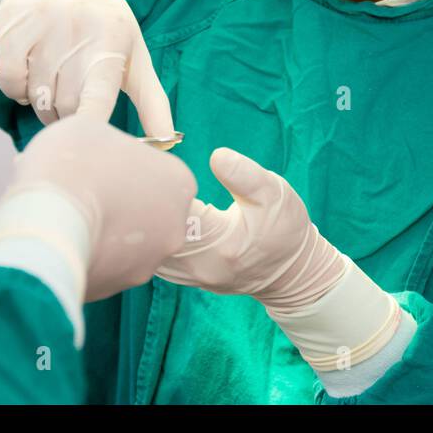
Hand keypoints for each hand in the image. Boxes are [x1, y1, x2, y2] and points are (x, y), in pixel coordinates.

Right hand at [0, 0, 172, 132]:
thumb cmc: (103, 25)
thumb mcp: (132, 54)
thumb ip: (152, 100)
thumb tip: (168, 142)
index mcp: (112, 43)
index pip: (98, 94)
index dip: (90, 123)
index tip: (85, 142)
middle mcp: (79, 31)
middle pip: (64, 104)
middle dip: (65, 118)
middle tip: (68, 109)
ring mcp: (43, 25)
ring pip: (35, 95)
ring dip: (40, 103)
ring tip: (50, 85)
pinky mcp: (13, 23)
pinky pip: (8, 79)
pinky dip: (14, 89)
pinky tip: (27, 76)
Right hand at [7, 114, 196, 300]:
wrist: (44, 222)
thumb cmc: (72, 165)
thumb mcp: (91, 129)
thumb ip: (111, 141)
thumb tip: (105, 152)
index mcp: (179, 181)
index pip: (158, 171)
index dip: (126, 167)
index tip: (100, 165)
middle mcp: (175, 226)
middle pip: (146, 209)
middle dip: (119, 202)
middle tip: (85, 191)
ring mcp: (149, 261)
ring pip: (126, 242)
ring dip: (103, 230)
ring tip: (67, 215)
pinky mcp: (119, 287)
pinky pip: (104, 266)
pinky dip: (88, 253)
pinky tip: (63, 239)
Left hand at [157, 147, 345, 310]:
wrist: (291, 271)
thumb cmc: (284, 228)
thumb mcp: (275, 194)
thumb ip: (246, 175)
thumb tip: (217, 156)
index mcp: (221, 245)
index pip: (174, 211)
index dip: (162, 185)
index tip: (157, 163)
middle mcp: (199, 267)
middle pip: (151, 234)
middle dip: (143, 202)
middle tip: (141, 172)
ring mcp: (189, 277)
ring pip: (146, 249)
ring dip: (142, 220)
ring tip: (141, 190)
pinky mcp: (183, 277)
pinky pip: (152, 255)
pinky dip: (148, 233)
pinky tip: (150, 211)